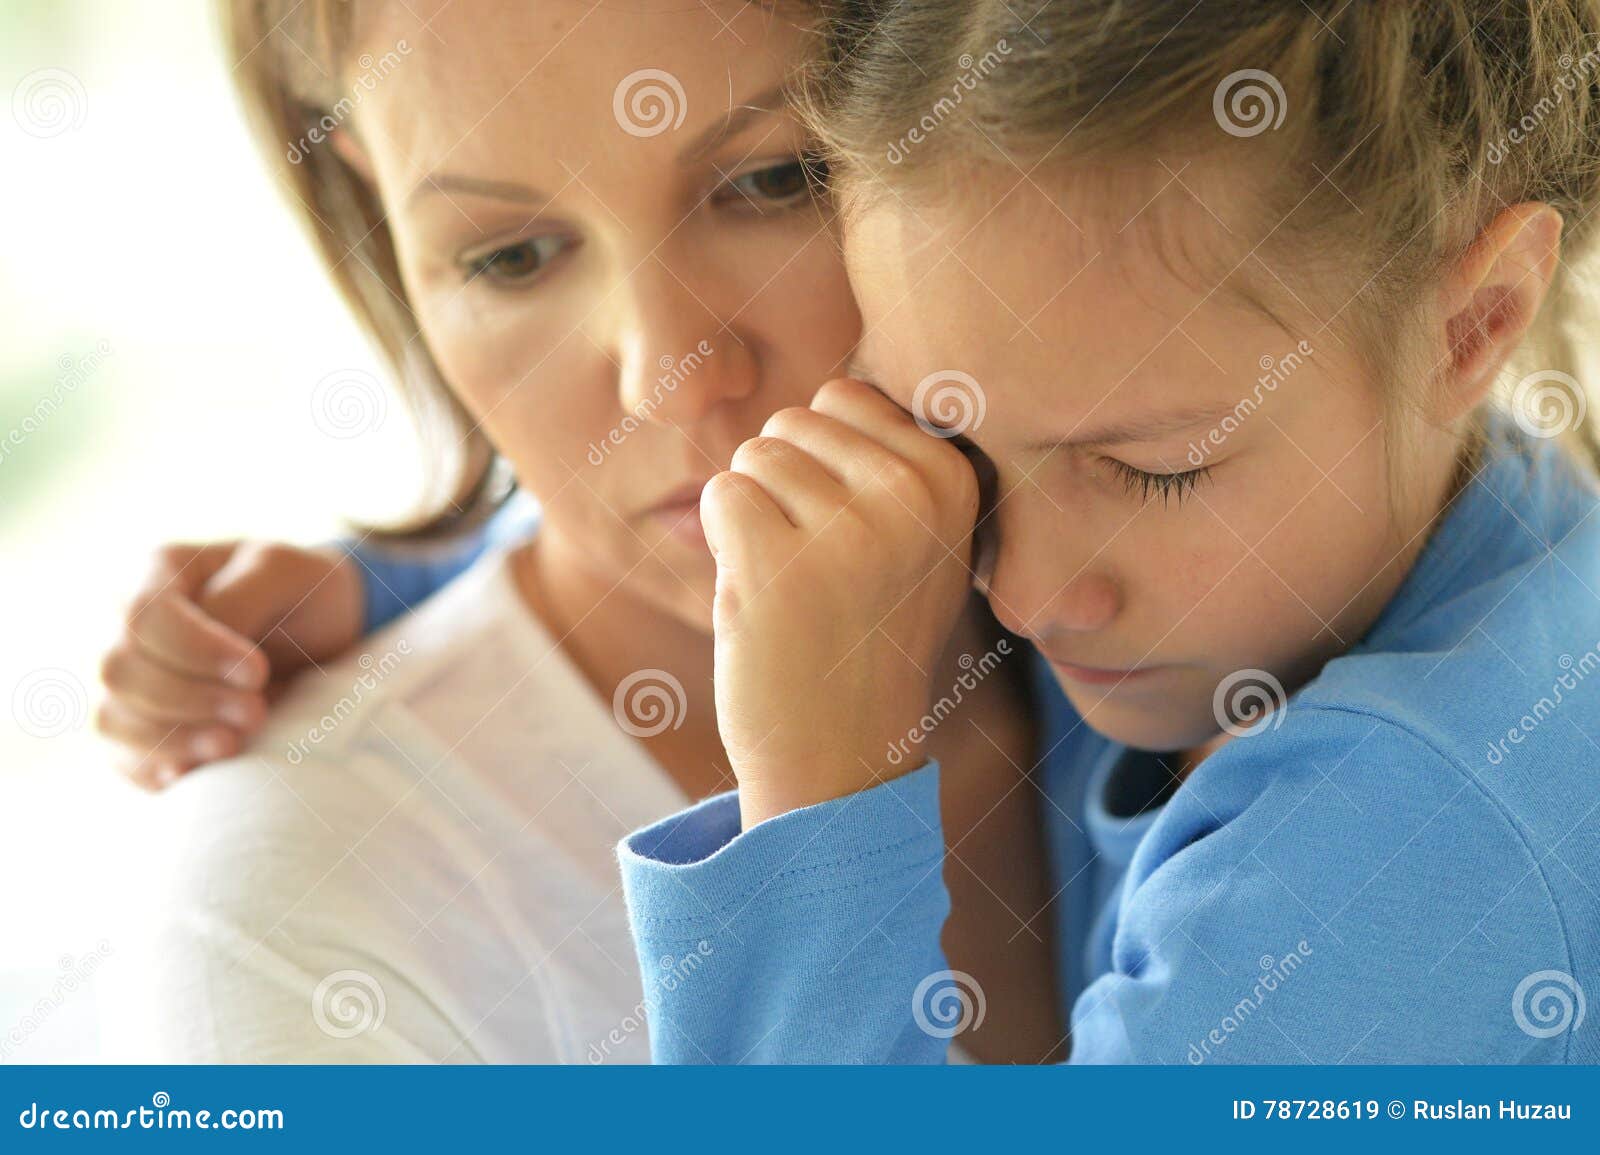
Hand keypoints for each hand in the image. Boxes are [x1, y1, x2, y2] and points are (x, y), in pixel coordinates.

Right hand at [95, 541, 363, 788]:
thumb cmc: (302, 591)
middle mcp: (129, 624)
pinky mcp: (142, 725)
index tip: (257, 674)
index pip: (144, 616)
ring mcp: (132, 678)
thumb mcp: (285, 572)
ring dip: (173, 739)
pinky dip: (154, 769)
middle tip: (256, 711)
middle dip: (190, 699)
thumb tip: (208, 649)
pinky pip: (122, 758)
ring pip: (112, 719)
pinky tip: (195, 773)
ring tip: (235, 744)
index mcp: (162, 572)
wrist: (321, 629)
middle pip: (119, 671)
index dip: (194, 652)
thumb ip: (241, 598)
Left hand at [701, 378, 979, 827]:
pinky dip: (722, 541)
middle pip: (795, 420)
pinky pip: (722, 493)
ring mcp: (847, 531)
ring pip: (754, 456)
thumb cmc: (864, 635)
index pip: (848, 396)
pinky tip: (761, 596)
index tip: (852, 534)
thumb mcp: (916, 541)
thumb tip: (842, 381)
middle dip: (786, 486)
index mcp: (952, 480)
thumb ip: (893, 460)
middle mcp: (910, 498)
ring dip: (754, 517)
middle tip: (819, 570)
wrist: (841, 756)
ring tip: (795, 588)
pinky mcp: (778, 564)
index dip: (825, 462)